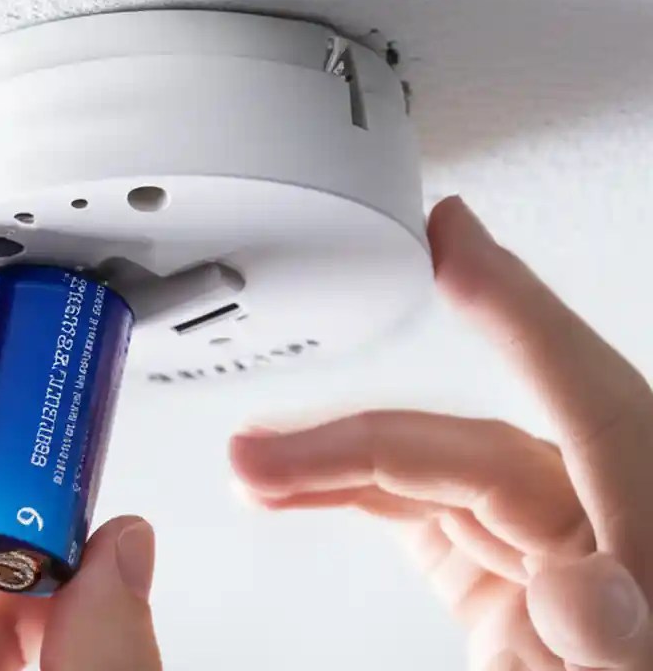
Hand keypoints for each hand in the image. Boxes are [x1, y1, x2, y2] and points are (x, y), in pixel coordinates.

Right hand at [231, 197, 652, 669]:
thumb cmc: (649, 663)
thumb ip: (618, 639)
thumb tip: (576, 586)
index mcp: (647, 519)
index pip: (584, 392)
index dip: (513, 307)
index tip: (454, 238)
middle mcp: (593, 521)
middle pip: (466, 448)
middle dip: (354, 442)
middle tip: (261, 456)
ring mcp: (541, 549)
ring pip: (427, 476)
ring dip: (333, 467)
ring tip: (252, 468)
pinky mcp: (498, 583)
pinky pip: (417, 519)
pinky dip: (350, 498)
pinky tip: (298, 488)